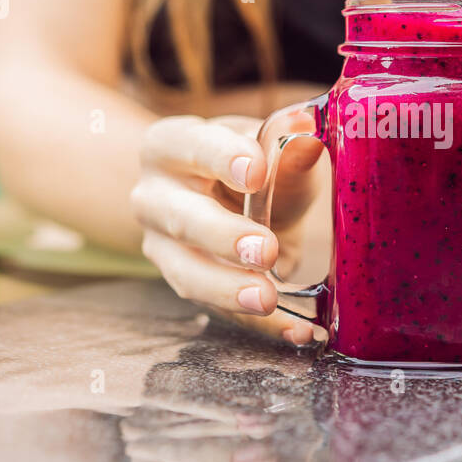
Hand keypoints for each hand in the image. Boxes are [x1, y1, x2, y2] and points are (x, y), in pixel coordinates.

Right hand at [131, 114, 323, 343]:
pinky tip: (295, 329)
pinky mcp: (187, 285)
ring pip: (186, 273)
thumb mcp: (267, 150)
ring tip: (267, 299)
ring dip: (227, 290)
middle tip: (265, 250)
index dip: (221, 156)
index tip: (257, 170)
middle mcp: (154, 196)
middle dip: (223, 236)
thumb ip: (285, 149)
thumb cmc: (246, 165)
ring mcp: (163, 247)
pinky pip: (218, 311)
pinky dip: (258, 325)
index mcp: (170, 146)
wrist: (216, 197)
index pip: (189, 145)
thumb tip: (307, 132)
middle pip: (180, 217)